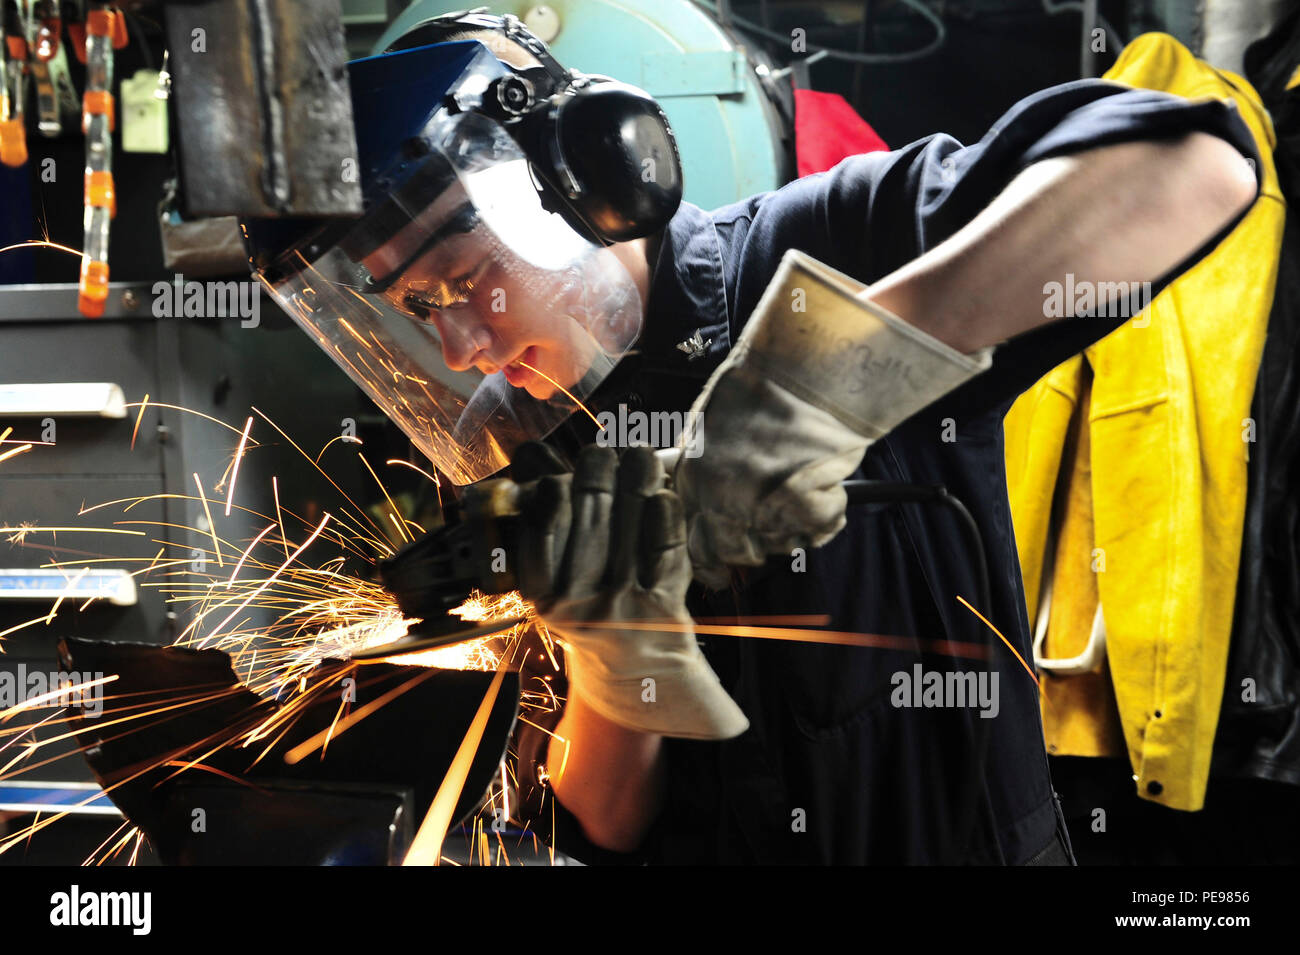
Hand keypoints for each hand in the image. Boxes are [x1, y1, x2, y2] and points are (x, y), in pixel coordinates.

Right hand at [515, 445, 747, 739]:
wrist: (640, 678)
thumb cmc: (597, 609)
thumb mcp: (560, 579)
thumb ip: (546, 520)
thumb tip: (529, 453)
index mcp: (542, 594)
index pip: (542, 525)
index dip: (552, 488)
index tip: (561, 470)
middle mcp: (575, 604)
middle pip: (586, 516)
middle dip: (597, 472)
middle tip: (605, 452)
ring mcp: (619, 606)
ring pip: (626, 524)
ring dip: (635, 480)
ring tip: (639, 456)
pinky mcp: (660, 609)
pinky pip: (663, 547)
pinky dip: (664, 513)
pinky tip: (662, 492)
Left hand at [673, 249, 991, 587]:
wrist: (815, 365)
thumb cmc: (767, 383)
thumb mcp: (712, 419)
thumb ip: (700, 462)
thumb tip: (692, 496)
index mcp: (694, 473)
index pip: (692, 538)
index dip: (713, 548)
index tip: (724, 554)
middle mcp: (720, 494)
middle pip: (731, 551)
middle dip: (753, 544)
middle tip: (775, 525)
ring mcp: (760, 502)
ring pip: (776, 545)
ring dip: (791, 529)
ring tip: (803, 492)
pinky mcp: (802, 503)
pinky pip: (815, 532)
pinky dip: (828, 516)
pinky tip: (828, 490)